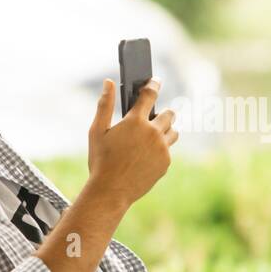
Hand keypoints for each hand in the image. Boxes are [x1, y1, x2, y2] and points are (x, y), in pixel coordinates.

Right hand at [86, 78, 177, 207]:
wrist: (111, 191)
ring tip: (153, 137)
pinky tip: (147, 156)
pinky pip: (168, 150)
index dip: (153, 84)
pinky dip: (161, 150)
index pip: (149, 95)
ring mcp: (162, 148)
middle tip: (154, 117)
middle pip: (169, 114)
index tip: (156, 80)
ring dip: (166, 130)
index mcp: (135, 121)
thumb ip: (104, 105)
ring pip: (173, 131)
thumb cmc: (101, 160)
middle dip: (162, 113)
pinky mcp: (166, 163)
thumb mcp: (97, 131)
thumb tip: (108, 83)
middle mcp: (152, 132)